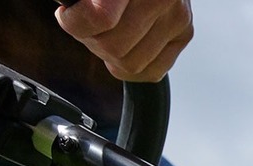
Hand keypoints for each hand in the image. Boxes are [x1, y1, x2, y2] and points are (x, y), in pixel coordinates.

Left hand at [55, 0, 193, 82]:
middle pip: (113, 47)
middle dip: (92, 40)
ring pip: (130, 64)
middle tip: (87, 25)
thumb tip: (68, 13)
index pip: (100, 18)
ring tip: (107, 33)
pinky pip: (151, 72)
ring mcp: (177, 17)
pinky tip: (124, 46)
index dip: (75, 23)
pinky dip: (130, 66)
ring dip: (110, 54)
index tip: (68, 14)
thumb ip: (84, 3)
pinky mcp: (184, 33)